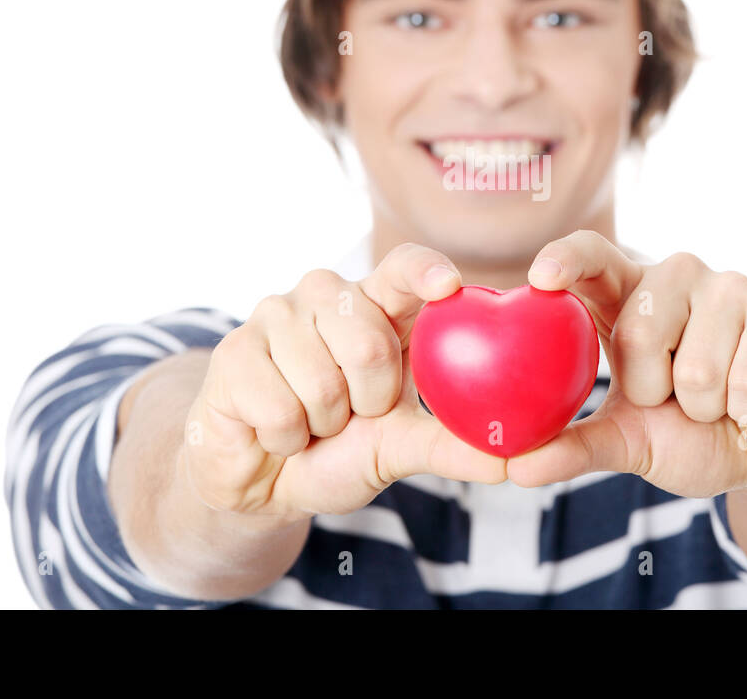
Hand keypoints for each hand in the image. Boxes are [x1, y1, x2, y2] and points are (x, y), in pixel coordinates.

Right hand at [184, 243, 506, 518]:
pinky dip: (284, 437)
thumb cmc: (341, 448)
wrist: (265, 481)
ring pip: (322, 381)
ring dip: (323, 424)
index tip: (448, 287)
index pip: (404, 266)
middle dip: (368, 400)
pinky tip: (274, 429)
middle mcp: (326, 295)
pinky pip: (278, 406)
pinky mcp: (233, 350)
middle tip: (352, 412)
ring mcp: (275, 316)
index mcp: (377, 305)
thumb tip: (513, 458)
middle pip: (371, 342)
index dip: (425, 271)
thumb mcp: (402, 447)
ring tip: (311, 420)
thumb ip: (453, 445)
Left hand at [507, 230, 746, 499]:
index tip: (540, 277)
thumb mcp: (627, 441)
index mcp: (629, 296)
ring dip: (707, 408)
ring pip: (696, 365)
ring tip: (722, 401)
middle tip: (677, 399)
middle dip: (655, 390)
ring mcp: (731, 286)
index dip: (566, 258)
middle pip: (639, 329)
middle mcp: (676, 277)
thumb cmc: (692, 434)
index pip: (593, 255)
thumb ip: (573, 446)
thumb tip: (515, 466)